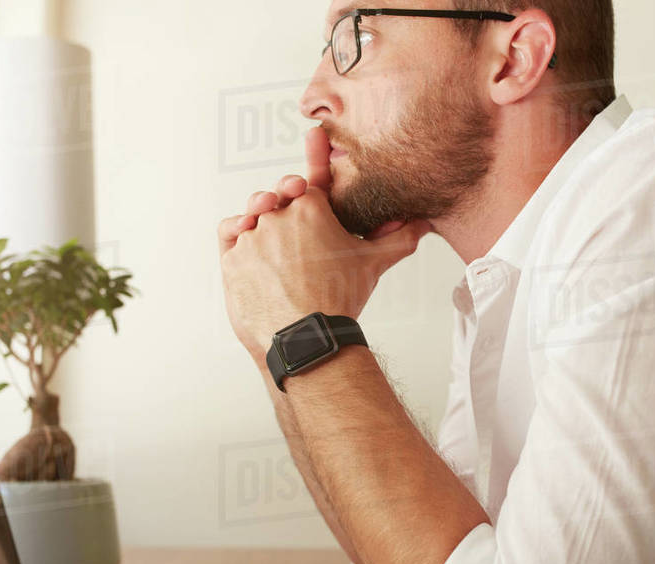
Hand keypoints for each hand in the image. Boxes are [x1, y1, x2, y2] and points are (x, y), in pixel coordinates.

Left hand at [218, 130, 430, 362]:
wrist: (305, 338)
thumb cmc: (338, 300)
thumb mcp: (373, 263)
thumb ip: (399, 238)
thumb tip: (424, 223)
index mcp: (311, 206)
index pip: (312, 181)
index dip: (315, 165)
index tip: (314, 134)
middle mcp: (278, 213)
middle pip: (281, 201)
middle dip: (288, 212)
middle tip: (300, 237)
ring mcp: (252, 234)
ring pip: (254, 218)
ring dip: (263, 227)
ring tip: (278, 252)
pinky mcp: (231, 257)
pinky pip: (230, 235)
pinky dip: (238, 238)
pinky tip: (252, 249)